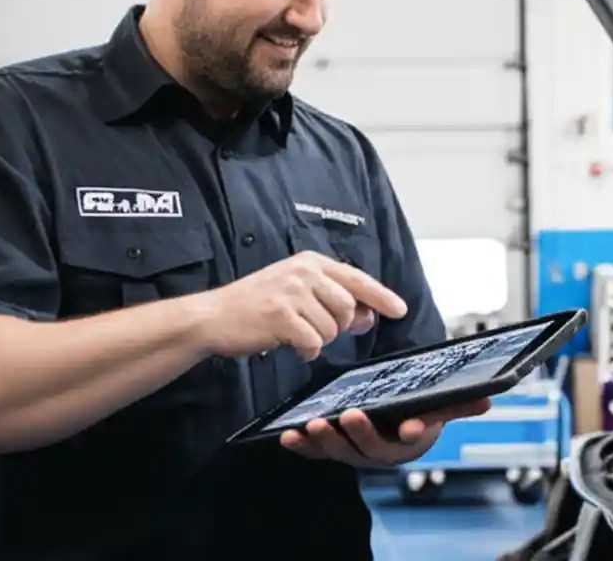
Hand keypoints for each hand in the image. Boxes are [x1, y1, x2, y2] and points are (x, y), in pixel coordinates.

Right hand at [195, 251, 407, 359]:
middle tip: (313, 327)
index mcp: (310, 262)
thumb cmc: (255, 305)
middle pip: (349, 308)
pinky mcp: (282, 316)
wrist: (213, 316)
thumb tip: (368, 316)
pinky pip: (313, 343)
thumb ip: (333, 300)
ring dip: (318, 339)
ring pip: (332, 328)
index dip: (381, 296)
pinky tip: (288, 344)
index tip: (399, 309)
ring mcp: (292, 292)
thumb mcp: (297, 293)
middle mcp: (304, 272)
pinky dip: (305, 350)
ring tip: (294, 333)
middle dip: (339, 326)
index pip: (357, 279)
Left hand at [278, 398, 492, 466]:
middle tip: (350, 415)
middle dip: (360, 434)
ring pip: (340, 451)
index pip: (413, 439)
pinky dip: (303, 446)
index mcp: (410, 440)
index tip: (412, 426)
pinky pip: (317, 451)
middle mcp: (381, 451)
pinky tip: (288, 436)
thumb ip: (459, 404)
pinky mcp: (334, 447)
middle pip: (370, 449)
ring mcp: (355, 451)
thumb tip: (490, 400)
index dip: (413, 433)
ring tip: (312, 425)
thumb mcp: (439, 406)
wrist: (394, 422)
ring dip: (325, 440)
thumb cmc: (417, 411)